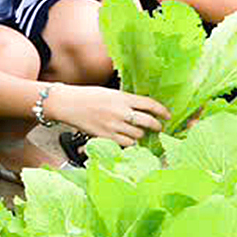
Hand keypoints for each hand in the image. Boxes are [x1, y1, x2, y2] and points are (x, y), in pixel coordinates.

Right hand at [50, 84, 169, 145]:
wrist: (68, 104)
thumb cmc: (87, 96)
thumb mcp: (110, 93)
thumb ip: (126, 101)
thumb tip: (141, 108)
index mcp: (122, 97)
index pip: (149, 104)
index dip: (161, 110)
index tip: (167, 115)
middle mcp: (121, 112)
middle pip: (147, 122)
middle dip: (156, 126)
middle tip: (158, 127)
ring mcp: (114, 125)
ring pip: (138, 135)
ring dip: (140, 135)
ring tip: (137, 132)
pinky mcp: (106, 137)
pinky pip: (126, 144)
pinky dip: (129, 142)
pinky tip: (127, 139)